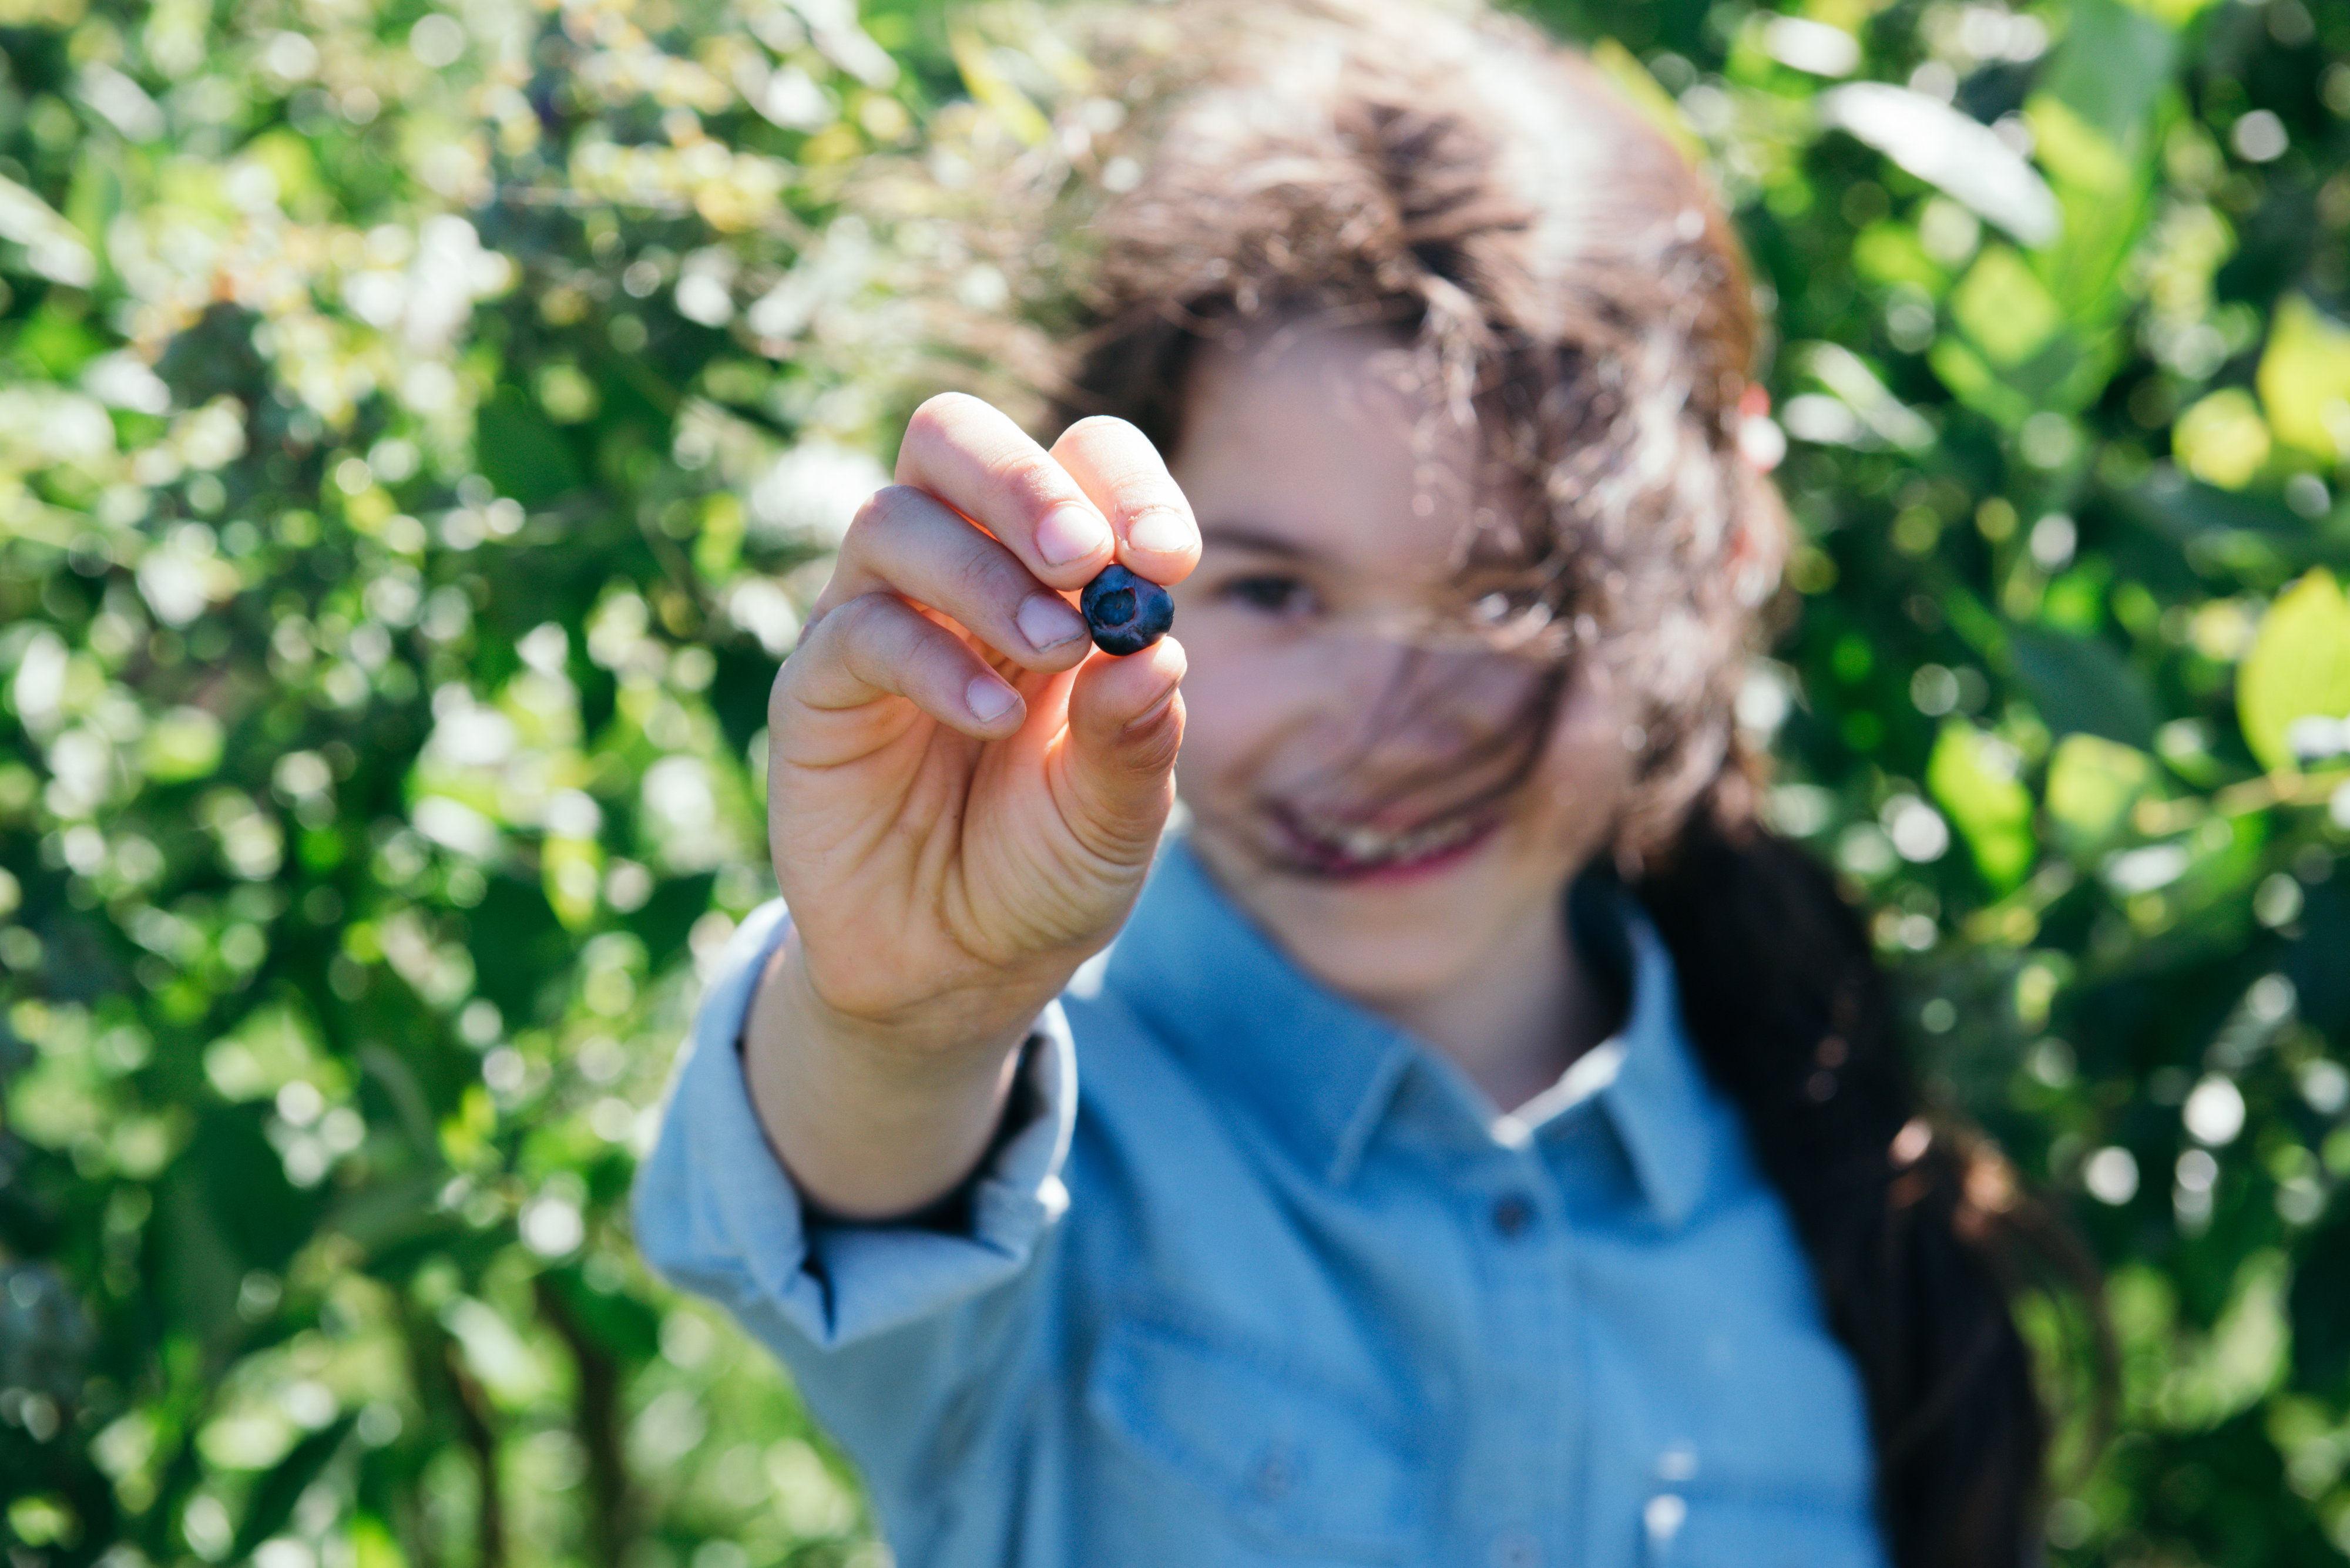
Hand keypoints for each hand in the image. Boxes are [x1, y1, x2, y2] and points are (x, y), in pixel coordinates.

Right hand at [765, 392, 1199, 1062]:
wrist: (956, 972)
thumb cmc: (1044, 870)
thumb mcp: (1116, 816)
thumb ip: (1136, 737)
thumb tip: (1157, 652)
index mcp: (1049, 576)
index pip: (1077, 461)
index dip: (1122, 482)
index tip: (1167, 558)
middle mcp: (956, 574)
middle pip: (954, 441)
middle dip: (1026, 482)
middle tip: (1087, 557)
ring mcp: (877, 622)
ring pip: (896, 518)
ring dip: (984, 573)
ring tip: (1057, 652)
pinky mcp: (818, 690)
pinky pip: (858, 631)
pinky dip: (935, 662)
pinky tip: (996, 719)